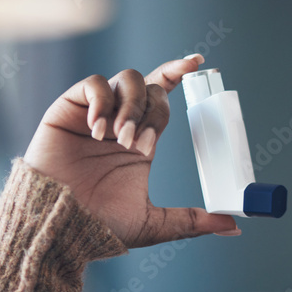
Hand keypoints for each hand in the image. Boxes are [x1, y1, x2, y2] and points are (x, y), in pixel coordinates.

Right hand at [22, 53, 240, 248]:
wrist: (57, 228)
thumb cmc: (98, 226)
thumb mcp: (153, 224)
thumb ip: (191, 221)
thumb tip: (234, 227)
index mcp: (142, 139)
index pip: (164, 95)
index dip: (179, 73)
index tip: (198, 63)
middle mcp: (121, 120)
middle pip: (151, 87)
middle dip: (151, 112)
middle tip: (139, 146)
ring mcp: (95, 113)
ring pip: (126, 80)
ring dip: (131, 107)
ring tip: (119, 139)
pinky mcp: (67, 110)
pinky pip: (92, 85)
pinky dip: (101, 102)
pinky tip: (97, 130)